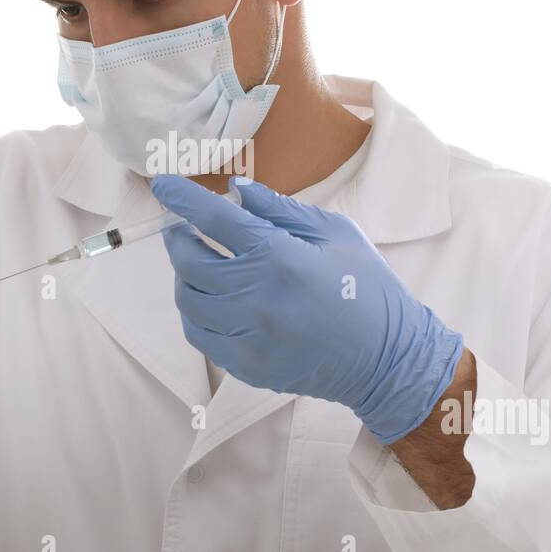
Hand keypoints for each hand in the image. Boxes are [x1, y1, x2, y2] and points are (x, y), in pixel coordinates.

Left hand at [150, 175, 464, 444]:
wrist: (388, 359)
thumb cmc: (368, 288)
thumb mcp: (336, 233)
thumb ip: (282, 210)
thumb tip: (237, 190)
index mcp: (281, 258)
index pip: (214, 219)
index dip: (182, 199)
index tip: (162, 185)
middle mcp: (257, 298)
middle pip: (190, 262)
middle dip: (177, 239)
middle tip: (181, 229)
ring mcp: (249, 337)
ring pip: (189, 300)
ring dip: (184, 276)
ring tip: (195, 264)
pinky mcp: (248, 366)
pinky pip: (200, 336)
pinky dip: (194, 313)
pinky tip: (208, 300)